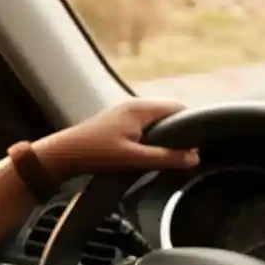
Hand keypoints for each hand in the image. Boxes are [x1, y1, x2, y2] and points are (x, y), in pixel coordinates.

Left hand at [31, 98, 199, 180]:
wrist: (62, 154)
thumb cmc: (95, 154)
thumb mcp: (133, 159)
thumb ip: (165, 158)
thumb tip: (195, 157)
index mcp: (141, 108)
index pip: (179, 108)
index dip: (194, 124)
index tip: (202, 145)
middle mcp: (135, 105)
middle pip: (170, 113)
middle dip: (183, 132)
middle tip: (192, 154)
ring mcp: (127, 113)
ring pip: (159, 121)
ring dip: (169, 136)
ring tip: (178, 157)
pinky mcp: (120, 123)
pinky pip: (147, 126)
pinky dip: (157, 138)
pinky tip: (157, 154)